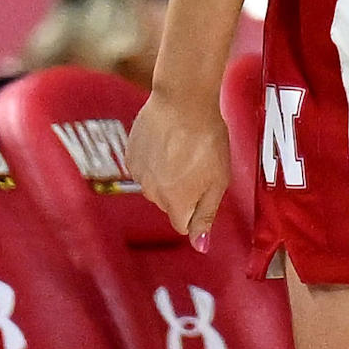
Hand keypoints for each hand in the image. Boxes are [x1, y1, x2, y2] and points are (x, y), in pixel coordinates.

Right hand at [128, 86, 231, 241]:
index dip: (197, 208)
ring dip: (167, 173)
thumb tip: (200, 246)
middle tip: (198, 162)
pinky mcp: (130, 154)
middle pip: (169, 204)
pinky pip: (144, 167)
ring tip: (182, 147)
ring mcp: (138, 173)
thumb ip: (207, 215)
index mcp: (176, 203)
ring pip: (155, 185)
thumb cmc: (207, 140)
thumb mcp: (218, 180)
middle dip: (182, 191)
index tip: (205, 187)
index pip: (183, 225)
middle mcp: (151, 193)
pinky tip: (166, 140)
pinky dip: (154, 159)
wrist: (182, 101)